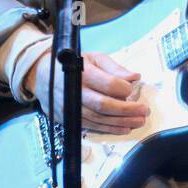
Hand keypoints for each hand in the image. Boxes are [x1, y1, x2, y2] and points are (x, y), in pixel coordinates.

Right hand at [27, 48, 149, 135]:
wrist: (42, 76)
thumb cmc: (73, 65)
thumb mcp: (93, 58)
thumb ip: (114, 68)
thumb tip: (135, 77)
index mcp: (82, 73)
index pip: (107, 84)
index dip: (123, 88)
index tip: (132, 89)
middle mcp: (75, 92)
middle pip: (105, 105)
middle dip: (127, 110)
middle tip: (144, 110)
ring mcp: (71, 108)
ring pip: (100, 119)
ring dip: (122, 122)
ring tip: (140, 121)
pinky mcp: (69, 119)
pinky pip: (93, 126)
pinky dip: (110, 129)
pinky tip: (125, 128)